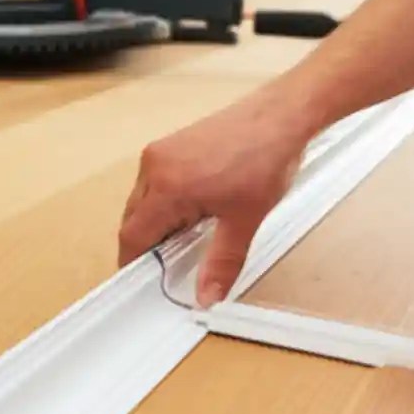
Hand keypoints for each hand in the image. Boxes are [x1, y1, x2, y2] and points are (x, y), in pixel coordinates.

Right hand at [117, 82, 314, 307]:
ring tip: (191, 233)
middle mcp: (155, 166)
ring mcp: (161, 151)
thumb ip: (222, 263)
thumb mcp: (245, 220)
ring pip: (143, 199)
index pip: (132, 236)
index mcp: (166, 187)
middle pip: (134, 218)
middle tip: (172, 264)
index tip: (143, 280)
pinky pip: (155, 181)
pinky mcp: (172, 144)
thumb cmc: (264, 158)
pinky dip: (166, 201)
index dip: (134, 262)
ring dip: (158, 221)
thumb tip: (207, 295)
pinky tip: (195, 208)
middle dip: (148, 243)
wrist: (281, 117)